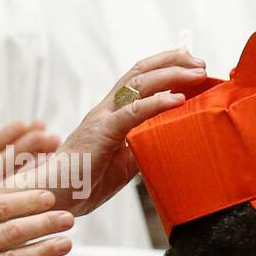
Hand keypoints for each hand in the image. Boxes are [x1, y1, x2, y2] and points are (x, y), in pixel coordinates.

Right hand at [0, 50, 205, 215]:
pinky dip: (157, 103)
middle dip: (173, 60)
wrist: (54, 195)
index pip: (139, 78)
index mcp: (110, 114)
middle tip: (201, 63)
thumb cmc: (82, 182)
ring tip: (198, 74)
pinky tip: (178, 99)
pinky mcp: (101, 133)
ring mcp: (102, 118)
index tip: (193, 66)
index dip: (166, 66)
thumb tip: (168, 142)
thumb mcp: (123, 163)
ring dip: (172, 75)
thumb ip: (141, 147)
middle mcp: (106, 109)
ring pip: (138, 83)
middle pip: (140, 70)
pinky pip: (132, 112)